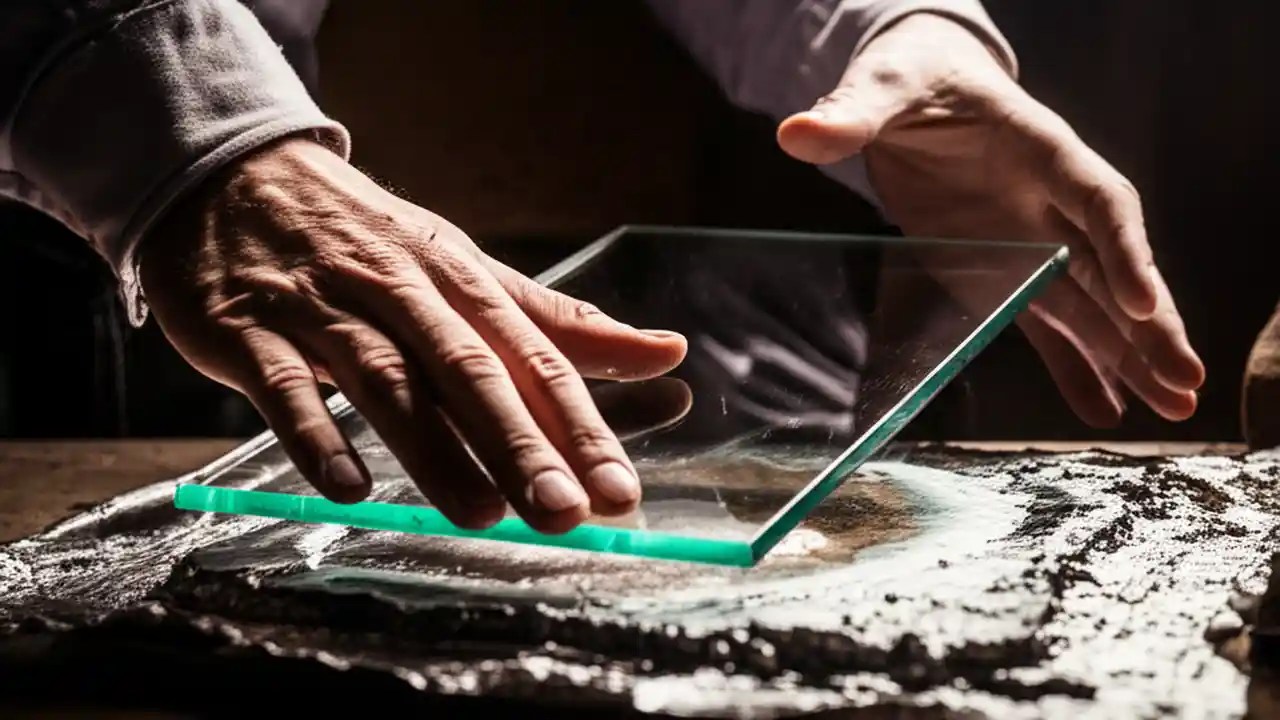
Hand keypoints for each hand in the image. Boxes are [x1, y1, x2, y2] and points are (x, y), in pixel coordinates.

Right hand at [139, 136, 686, 532]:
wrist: (234, 173)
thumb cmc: (368, 239)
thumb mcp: (465, 268)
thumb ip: (559, 321)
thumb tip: (666, 353)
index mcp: (461, 278)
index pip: (535, 357)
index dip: (581, 424)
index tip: (621, 491)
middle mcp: (400, 290)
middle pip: (470, 370)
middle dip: (522, 443)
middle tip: (566, 512)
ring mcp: (323, 307)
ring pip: (387, 379)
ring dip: (434, 448)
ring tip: (481, 512)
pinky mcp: (248, 328)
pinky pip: (281, 384)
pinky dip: (315, 434)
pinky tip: (347, 487)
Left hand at [776, 13, 1203, 426]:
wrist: (913, 94)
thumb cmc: (911, 83)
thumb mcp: (882, 90)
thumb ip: (850, 116)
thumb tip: (799, 134)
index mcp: (1040, 149)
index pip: (1097, 200)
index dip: (1123, 252)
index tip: (1142, 304)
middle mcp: (1050, 203)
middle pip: (1113, 266)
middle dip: (1151, 324)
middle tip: (1187, 381)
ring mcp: (1033, 244)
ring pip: (1092, 306)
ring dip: (1130, 357)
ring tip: (1171, 408)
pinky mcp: (1005, 275)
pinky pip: (1047, 326)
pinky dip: (1075, 367)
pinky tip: (1105, 409)